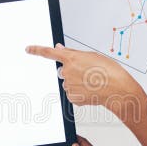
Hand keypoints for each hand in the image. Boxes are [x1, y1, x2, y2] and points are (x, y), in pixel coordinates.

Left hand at [26, 44, 141, 109]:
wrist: (117, 89)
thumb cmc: (109, 71)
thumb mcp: (92, 55)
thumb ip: (72, 53)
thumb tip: (59, 48)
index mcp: (71, 58)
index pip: (49, 53)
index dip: (37, 50)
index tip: (28, 49)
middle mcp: (67, 72)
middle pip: (63, 70)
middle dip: (72, 71)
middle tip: (88, 73)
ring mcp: (68, 86)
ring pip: (68, 83)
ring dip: (77, 82)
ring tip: (93, 82)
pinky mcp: (72, 97)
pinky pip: (72, 93)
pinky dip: (80, 92)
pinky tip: (91, 90)